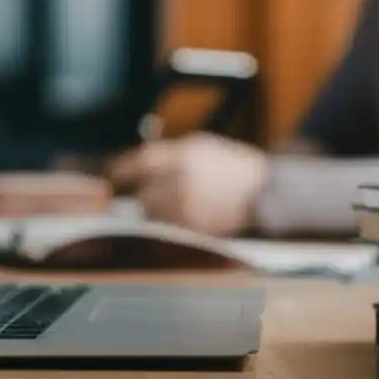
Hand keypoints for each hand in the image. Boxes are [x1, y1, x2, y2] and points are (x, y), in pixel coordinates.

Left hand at [108, 132, 267, 236]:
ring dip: (159, 214)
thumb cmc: (234, 167)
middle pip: (144, 196)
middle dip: (146, 198)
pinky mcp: (196, 228)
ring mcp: (189, 206)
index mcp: (184, 154)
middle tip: (153, 198)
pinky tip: (189, 219)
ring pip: (156, 217)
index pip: (138, 163)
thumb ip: (171, 154)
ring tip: (180, 208)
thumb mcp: (203, 147)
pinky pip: (171, 231)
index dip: (121, 171)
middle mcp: (182, 179)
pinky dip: (173, 227)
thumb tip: (140, 162)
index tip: (112, 177)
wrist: (266, 192)